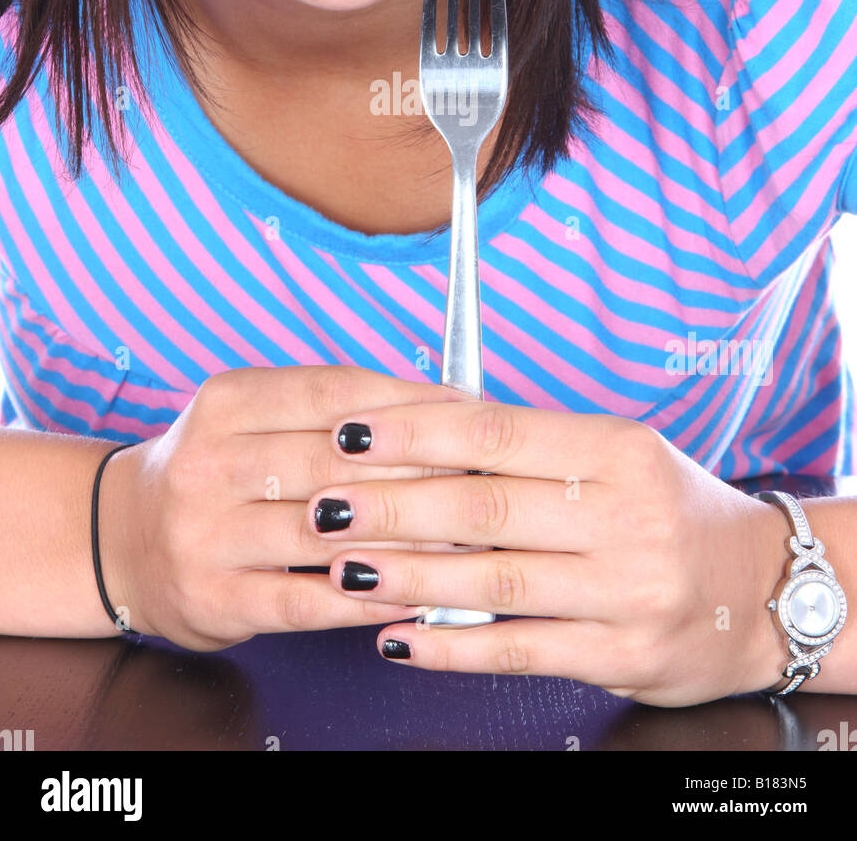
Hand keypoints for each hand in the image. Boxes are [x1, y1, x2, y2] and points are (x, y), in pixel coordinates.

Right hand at [98, 366, 469, 649]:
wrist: (120, 536)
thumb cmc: (217, 469)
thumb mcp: (250, 414)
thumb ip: (328, 407)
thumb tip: (439, 404)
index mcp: (226, 401)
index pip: (334, 391)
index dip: (407, 402)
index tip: (466, 411)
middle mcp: (209, 463)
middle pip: (336, 460)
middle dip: (419, 470)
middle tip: (482, 477)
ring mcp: (206, 534)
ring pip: (327, 534)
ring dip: (406, 537)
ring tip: (467, 537)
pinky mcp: (213, 599)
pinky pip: (306, 603)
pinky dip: (367, 598)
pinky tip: (414, 592)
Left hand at [308, 401, 788, 705]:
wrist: (759, 587)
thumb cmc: (668, 507)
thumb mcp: (618, 455)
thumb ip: (532, 449)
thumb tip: (422, 428)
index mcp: (618, 450)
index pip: (497, 433)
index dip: (416, 433)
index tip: (352, 433)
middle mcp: (626, 517)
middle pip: (485, 509)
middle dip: (392, 507)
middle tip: (325, 505)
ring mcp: (627, 591)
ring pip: (495, 583)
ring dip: (407, 576)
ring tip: (343, 569)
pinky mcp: (623, 656)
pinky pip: (520, 652)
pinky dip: (453, 647)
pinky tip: (400, 637)